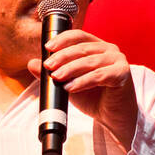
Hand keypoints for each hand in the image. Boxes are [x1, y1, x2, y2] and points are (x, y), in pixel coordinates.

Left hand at [27, 29, 138, 147]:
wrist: (112, 117)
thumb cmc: (93, 98)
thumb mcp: (68, 84)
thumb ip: (52, 73)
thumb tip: (31, 64)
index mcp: (97, 47)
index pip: (79, 36)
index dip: (62, 40)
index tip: (47, 47)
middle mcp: (109, 50)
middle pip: (83, 48)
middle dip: (63, 57)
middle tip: (48, 66)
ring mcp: (118, 60)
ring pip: (90, 61)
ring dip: (70, 69)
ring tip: (56, 77)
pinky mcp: (123, 74)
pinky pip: (100, 75)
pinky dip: (83, 81)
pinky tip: (70, 87)